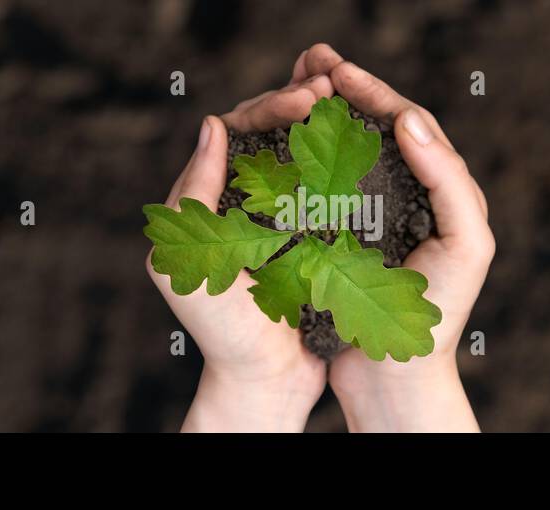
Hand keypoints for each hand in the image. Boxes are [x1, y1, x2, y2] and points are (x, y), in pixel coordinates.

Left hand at [147, 49, 334, 431]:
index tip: (306, 98)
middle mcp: (245, 202)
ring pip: (302, 155)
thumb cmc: (220, 331)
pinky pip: (328, 190)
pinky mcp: (315, 239)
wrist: (265, 382)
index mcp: (210, 200)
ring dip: (324, 127)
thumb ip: (192, 197)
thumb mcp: (185, 263)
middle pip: (272, 135)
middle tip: (332, 88)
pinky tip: (364, 148)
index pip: (237, 133)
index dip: (270, 107)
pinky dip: (343, 165)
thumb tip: (213, 125)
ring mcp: (282, 219)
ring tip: (350, 105)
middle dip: (299, 105)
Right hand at [301, 45, 494, 431]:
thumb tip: (411, 118)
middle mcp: (408, 196)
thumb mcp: (464, 244)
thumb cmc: (438, 315)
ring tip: (293, 89)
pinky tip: (278, 145)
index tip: (339, 71)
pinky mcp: (341, 240)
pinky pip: (321, 188)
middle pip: (377, 127)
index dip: (376, 91)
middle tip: (311, 61)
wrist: (399, 377)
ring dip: (321, 117)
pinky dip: (301, 159)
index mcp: (441, 190)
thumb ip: (449, 179)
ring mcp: (373, 217)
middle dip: (345, 90)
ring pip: (346, 150)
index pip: (411, 123)